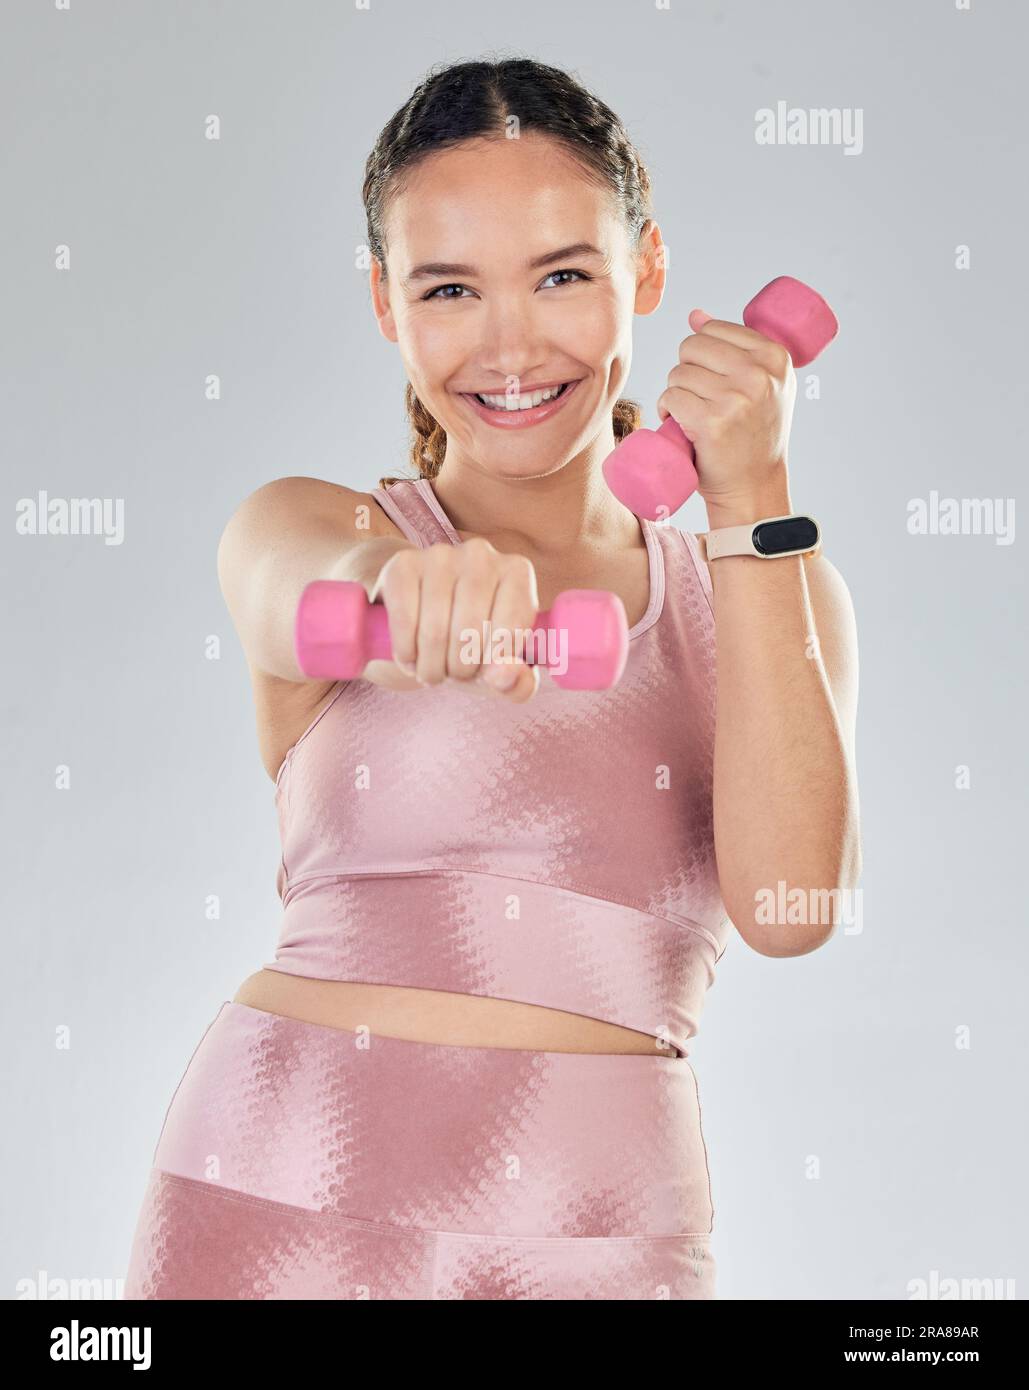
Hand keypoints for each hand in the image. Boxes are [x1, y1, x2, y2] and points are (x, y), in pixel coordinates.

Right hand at [367, 539, 540, 700]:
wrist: (420, 619)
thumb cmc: (470, 645)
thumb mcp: (499, 670)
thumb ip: (518, 683)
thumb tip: (505, 674)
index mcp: (516, 572)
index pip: (511, 629)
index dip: (494, 663)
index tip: (484, 673)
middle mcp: (481, 554)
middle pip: (470, 630)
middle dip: (460, 669)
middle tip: (453, 675)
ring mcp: (439, 555)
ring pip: (435, 630)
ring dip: (431, 666)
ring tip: (431, 671)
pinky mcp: (403, 564)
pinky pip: (404, 621)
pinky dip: (406, 651)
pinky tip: (410, 657)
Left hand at [656, 308, 795, 512]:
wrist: (755, 486)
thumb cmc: (754, 436)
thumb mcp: (762, 385)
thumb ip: (736, 347)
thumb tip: (696, 315)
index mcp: (775, 356)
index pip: (715, 329)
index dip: (703, 354)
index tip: (715, 382)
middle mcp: (759, 374)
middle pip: (692, 347)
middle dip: (687, 371)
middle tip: (700, 399)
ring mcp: (736, 397)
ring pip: (678, 373)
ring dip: (676, 393)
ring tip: (694, 414)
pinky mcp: (712, 421)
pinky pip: (671, 397)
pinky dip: (667, 410)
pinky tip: (681, 425)